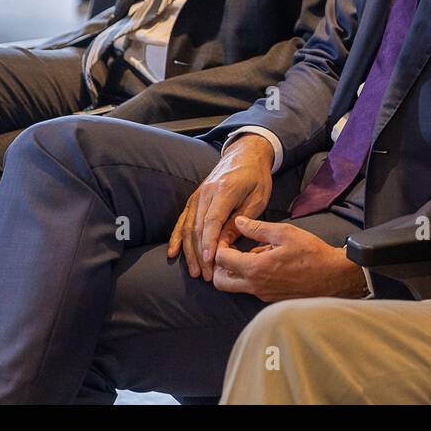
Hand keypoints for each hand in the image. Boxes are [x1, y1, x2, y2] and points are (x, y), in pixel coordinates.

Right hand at [167, 134, 272, 278]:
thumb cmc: (256, 177)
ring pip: (188, 227)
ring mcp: (197, 196)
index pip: (212, 221)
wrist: (245, 154)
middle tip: (207, 276)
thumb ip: (241, 220)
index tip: (210, 261)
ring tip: (195, 272)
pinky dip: (177, 237)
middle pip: (198, 228)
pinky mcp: (194, 199)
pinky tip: (173, 253)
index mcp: (224, 190)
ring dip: (190, 251)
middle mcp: (206, 193)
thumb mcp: (257, 198)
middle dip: (201, 254)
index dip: (210, 242)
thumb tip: (225, 243)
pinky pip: (182, 220)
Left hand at [213, 218, 366, 300]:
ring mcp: (262, 294)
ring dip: (235, 270)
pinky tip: (266, 261)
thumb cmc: (311, 253)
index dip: (220, 245)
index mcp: (255, 268)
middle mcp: (255, 285)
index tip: (228, 236)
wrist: (333, 276)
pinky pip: (250, 288)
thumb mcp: (284, 232)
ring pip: (235, 286)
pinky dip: (250, 275)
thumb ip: (257, 228)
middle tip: (231, 249)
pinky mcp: (270, 298)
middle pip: (220, 282)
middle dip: (219, 265)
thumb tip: (238, 221)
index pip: (221, 259)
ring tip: (253, 252)